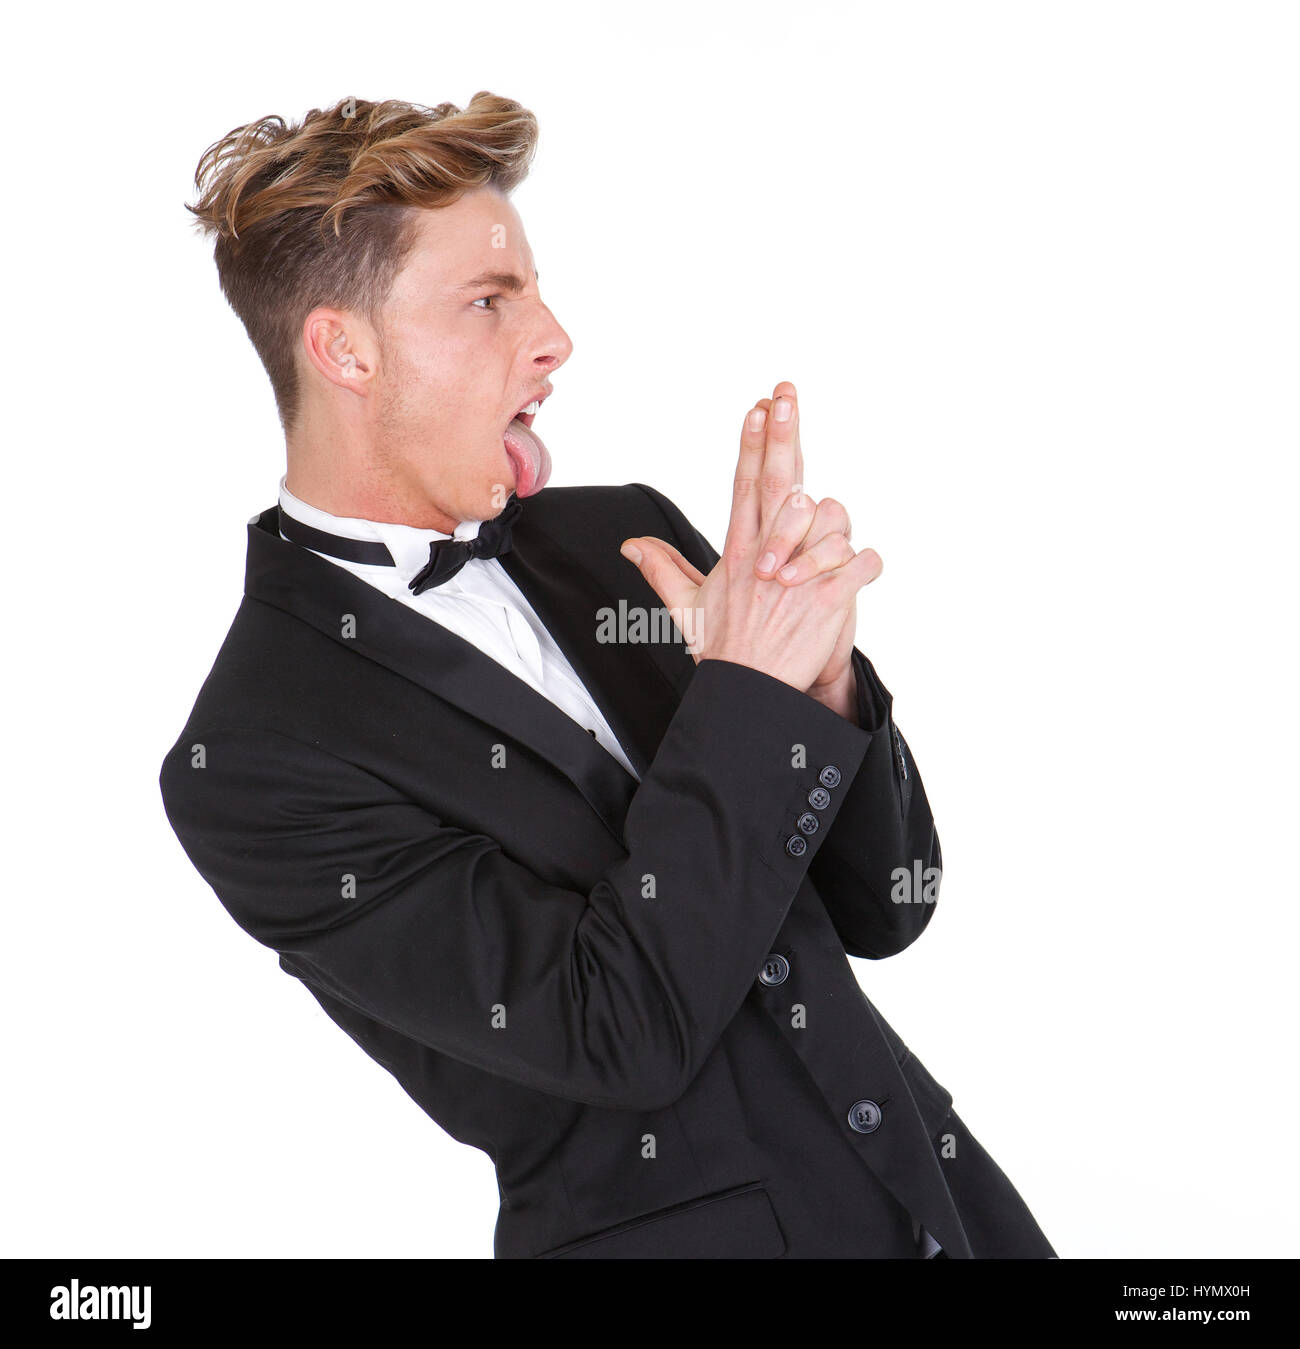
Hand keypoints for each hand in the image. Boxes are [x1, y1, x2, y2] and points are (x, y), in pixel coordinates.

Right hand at [619, 383, 880, 695]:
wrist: (748, 693)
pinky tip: (861, 569)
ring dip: (832, 524)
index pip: (743, 484)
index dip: (752, 442)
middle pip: (775, 481)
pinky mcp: (828, 598)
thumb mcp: (685, 606)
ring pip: (828, 518)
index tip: (758, 406)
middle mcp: (766, 555)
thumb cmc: (724, 650)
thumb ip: (660, 567)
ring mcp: (798, 574)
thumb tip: (631, 545)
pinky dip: (866, 563)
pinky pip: (861, 563)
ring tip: (824, 541)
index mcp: (738, 551)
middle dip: (781, 434)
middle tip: (787, 395)